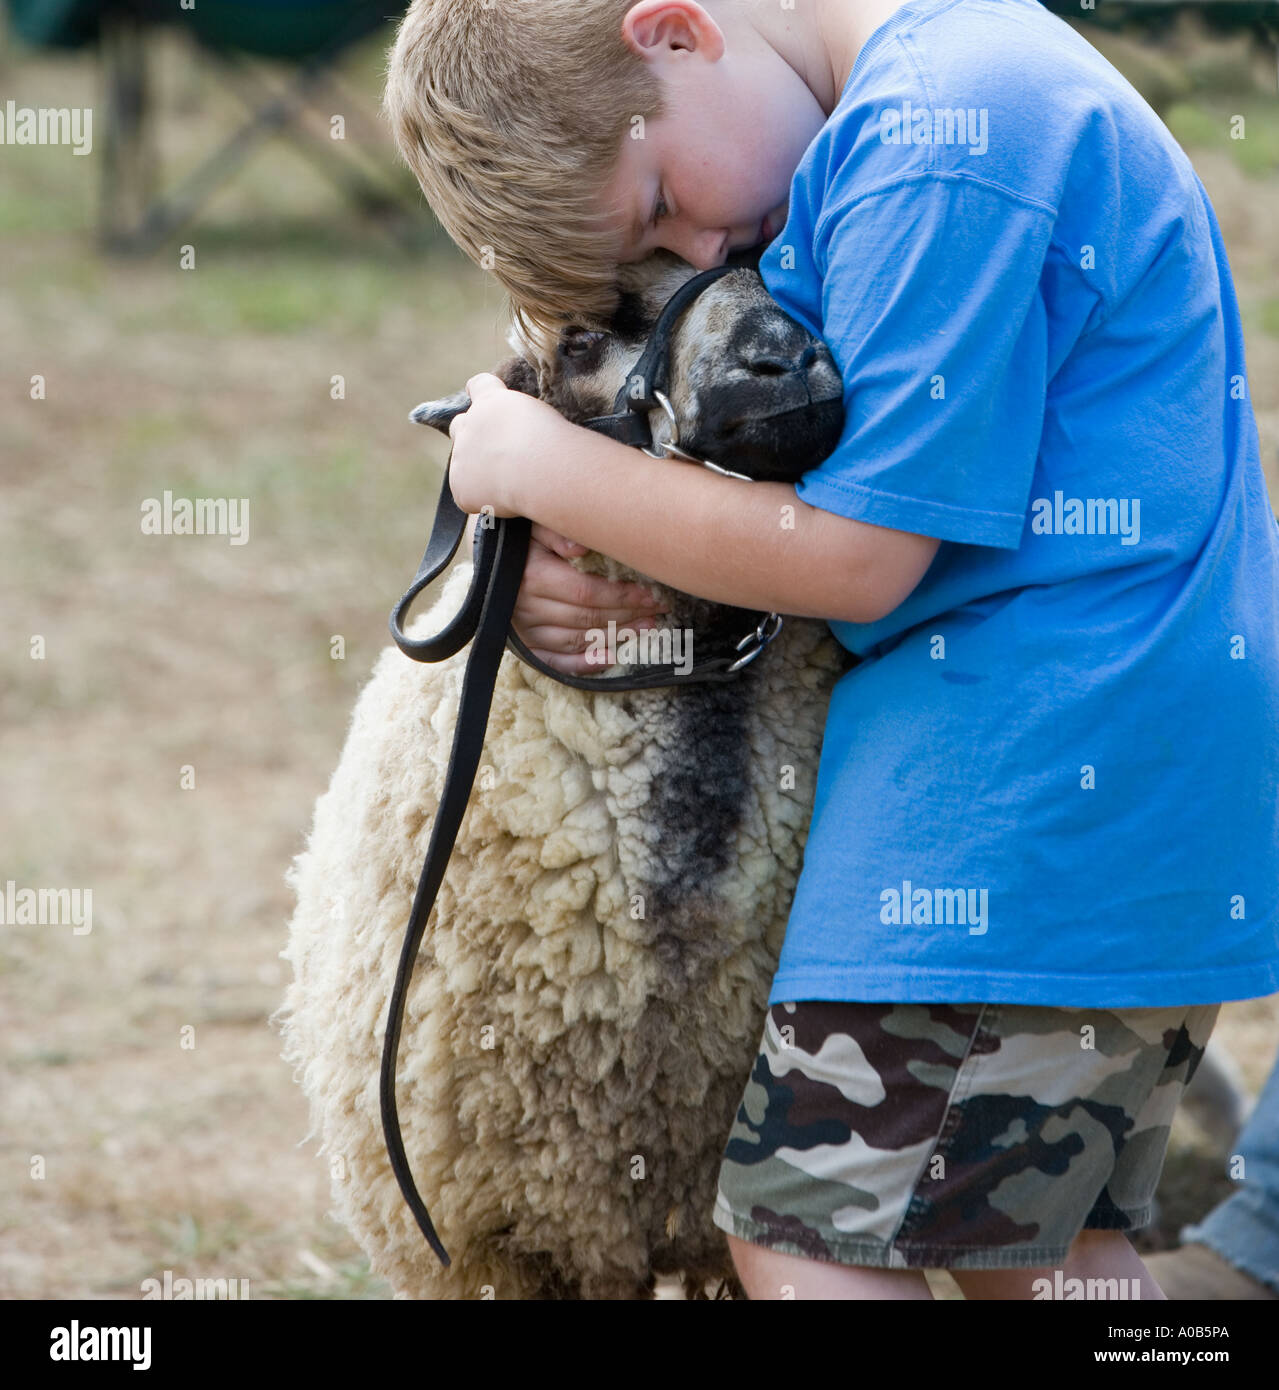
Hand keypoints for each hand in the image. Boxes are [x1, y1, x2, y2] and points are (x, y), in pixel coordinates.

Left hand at [446, 372, 564, 517]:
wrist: (540, 469)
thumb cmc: (553, 442)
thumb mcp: (541, 418)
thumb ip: (523, 422)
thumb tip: (522, 441)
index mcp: (492, 400)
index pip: (479, 385)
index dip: (480, 392)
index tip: (481, 395)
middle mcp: (470, 423)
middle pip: (459, 424)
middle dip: (471, 435)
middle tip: (495, 451)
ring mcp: (461, 455)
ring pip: (461, 461)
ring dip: (476, 469)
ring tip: (506, 481)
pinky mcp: (460, 486)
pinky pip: (468, 494)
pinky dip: (482, 499)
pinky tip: (505, 500)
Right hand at [467, 515, 666, 675]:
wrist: (480, 554)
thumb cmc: (515, 533)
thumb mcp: (531, 521)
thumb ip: (554, 529)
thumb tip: (581, 548)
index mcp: (531, 575)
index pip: (585, 592)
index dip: (621, 596)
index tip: (651, 594)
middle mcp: (525, 606)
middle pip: (586, 618)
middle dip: (627, 615)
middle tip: (657, 611)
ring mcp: (523, 630)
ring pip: (577, 640)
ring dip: (615, 637)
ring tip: (645, 629)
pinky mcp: (522, 645)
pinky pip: (555, 662)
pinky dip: (583, 664)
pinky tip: (610, 658)